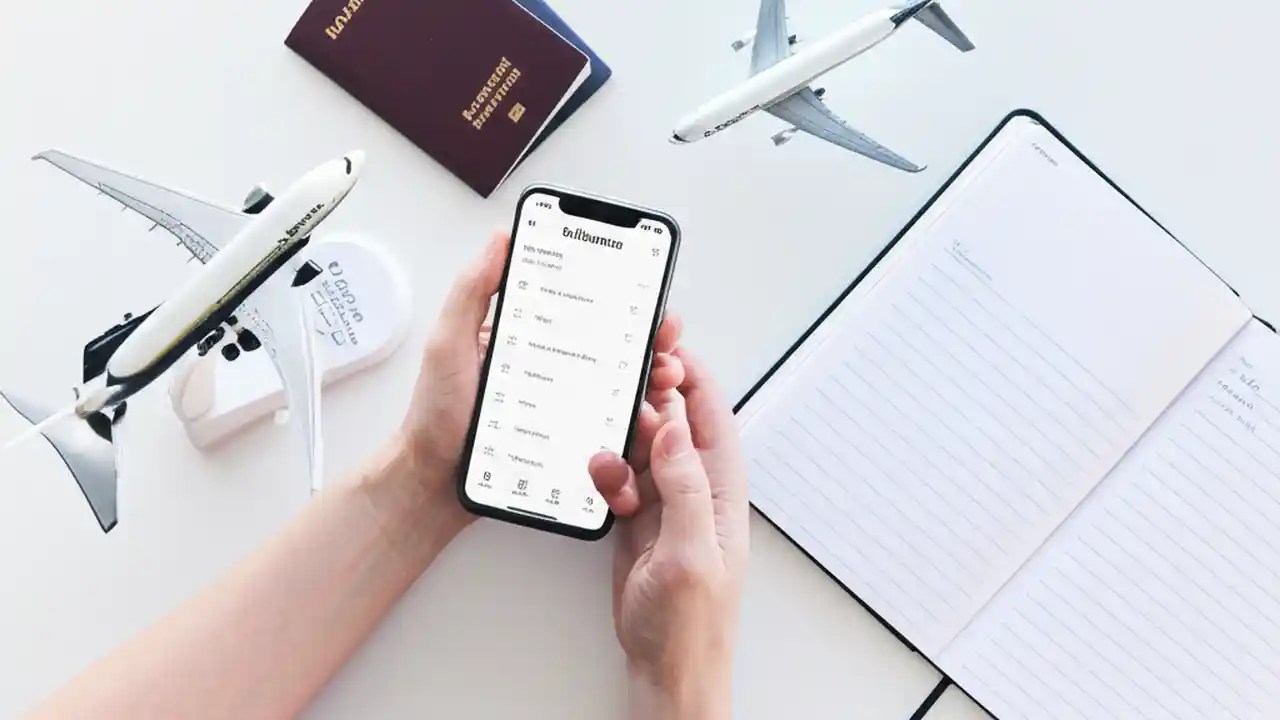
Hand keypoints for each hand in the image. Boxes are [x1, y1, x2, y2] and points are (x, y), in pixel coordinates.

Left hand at [389, 232, 688, 535]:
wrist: (432, 484)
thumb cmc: (435, 416)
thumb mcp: (448, 343)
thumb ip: (472, 291)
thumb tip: (501, 239)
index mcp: (520, 333)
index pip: (574, 304)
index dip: (614, 296)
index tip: (644, 294)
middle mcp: (543, 364)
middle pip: (605, 343)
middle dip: (644, 337)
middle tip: (665, 340)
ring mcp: (555, 400)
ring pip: (613, 383)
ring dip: (646, 377)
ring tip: (663, 377)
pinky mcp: (561, 434)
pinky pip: (602, 421)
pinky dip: (628, 417)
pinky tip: (644, 415)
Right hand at [589, 348, 749, 718]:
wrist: (667, 668)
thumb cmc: (692, 623)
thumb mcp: (690, 550)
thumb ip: (683, 485)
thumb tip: (676, 426)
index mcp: (721, 489)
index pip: (712, 415)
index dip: (693, 376)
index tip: (666, 345)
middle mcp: (696, 488)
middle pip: (674, 423)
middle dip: (649, 400)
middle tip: (622, 383)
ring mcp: (666, 503)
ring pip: (641, 448)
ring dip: (622, 444)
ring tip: (610, 456)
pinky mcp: (639, 520)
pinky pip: (621, 479)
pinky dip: (608, 476)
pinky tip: (602, 485)